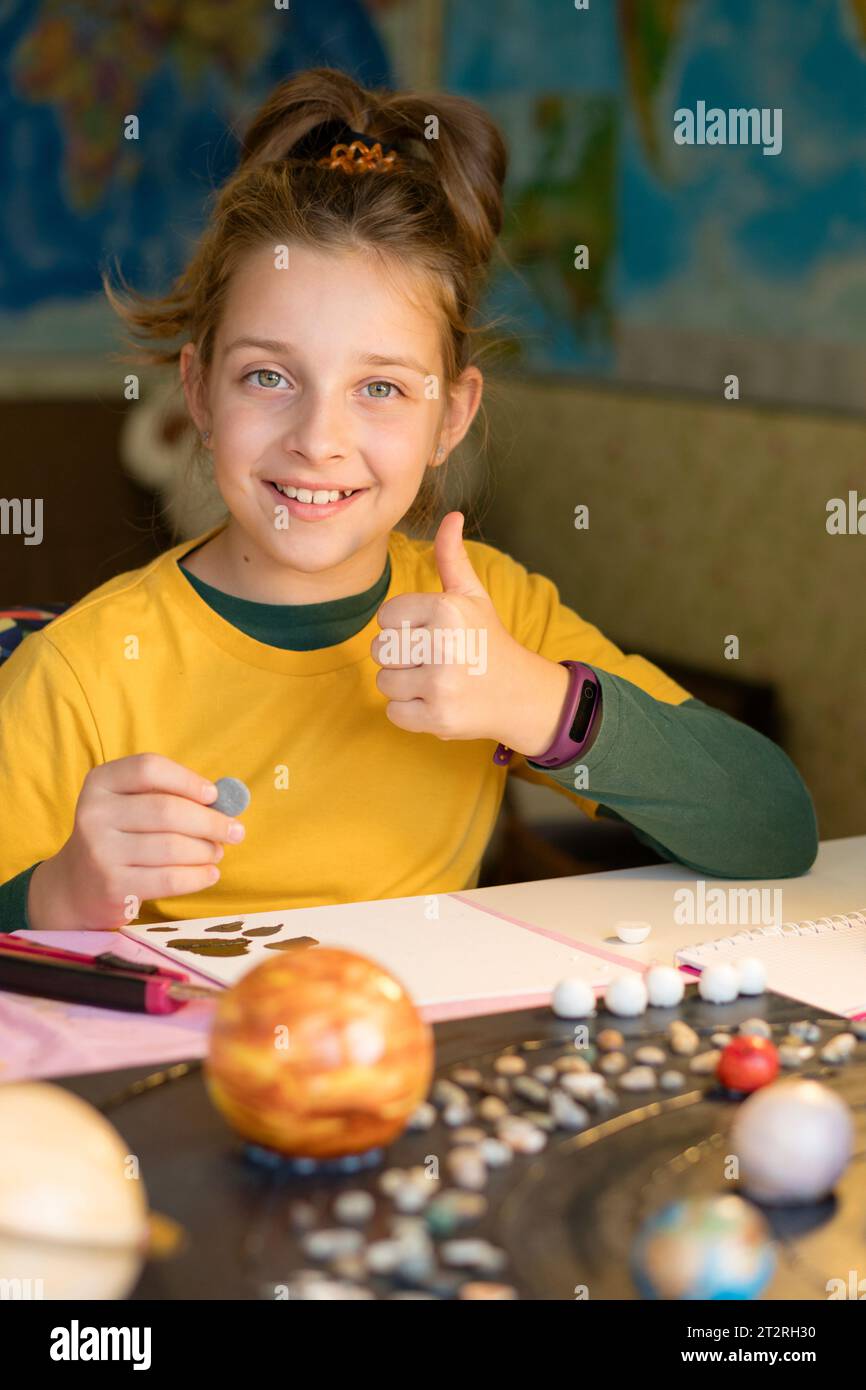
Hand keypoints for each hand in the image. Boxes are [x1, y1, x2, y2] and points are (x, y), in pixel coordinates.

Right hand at [26, 753, 243, 930]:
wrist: (77, 886)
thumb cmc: (120, 836)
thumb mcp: (130, 805)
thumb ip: (170, 796)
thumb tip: (227, 802)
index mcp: (100, 782)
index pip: (149, 768)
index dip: (187, 780)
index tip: (214, 795)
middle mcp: (94, 813)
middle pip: (167, 810)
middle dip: (211, 821)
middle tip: (235, 831)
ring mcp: (100, 851)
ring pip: (173, 846)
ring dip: (206, 851)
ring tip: (217, 852)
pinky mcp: (112, 886)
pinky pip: (169, 878)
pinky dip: (198, 876)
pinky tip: (210, 874)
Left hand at [371, 511, 569, 756]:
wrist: (520, 694)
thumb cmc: (487, 640)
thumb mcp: (472, 596)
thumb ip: (452, 558)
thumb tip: (451, 515)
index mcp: (447, 609)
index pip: (386, 616)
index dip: (404, 627)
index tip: (432, 634)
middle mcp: (444, 644)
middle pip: (381, 650)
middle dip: (402, 657)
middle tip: (436, 660)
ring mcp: (441, 684)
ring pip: (384, 682)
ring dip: (404, 685)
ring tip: (436, 681)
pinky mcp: (438, 718)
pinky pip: (393, 712)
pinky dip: (410, 712)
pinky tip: (437, 702)